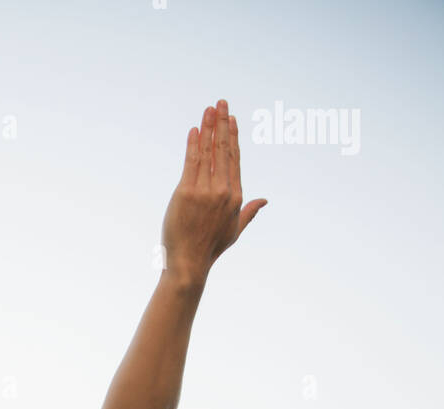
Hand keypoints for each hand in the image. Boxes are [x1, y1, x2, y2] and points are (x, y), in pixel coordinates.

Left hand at [161, 98, 266, 284]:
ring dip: (207, 127)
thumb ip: (250, 212)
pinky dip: (193, 144)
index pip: (235, 159)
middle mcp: (223, 191)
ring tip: (208, 109)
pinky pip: (191, 163)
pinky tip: (194, 129)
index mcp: (235, 197)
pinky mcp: (187, 193)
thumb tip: (265, 201)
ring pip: (207, 152)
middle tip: (221, 102)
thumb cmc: (210, 248)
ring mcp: (205, 191)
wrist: (189, 263)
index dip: (232, 137)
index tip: (232, 119)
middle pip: (223, 150)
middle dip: (222, 123)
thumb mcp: (235, 230)